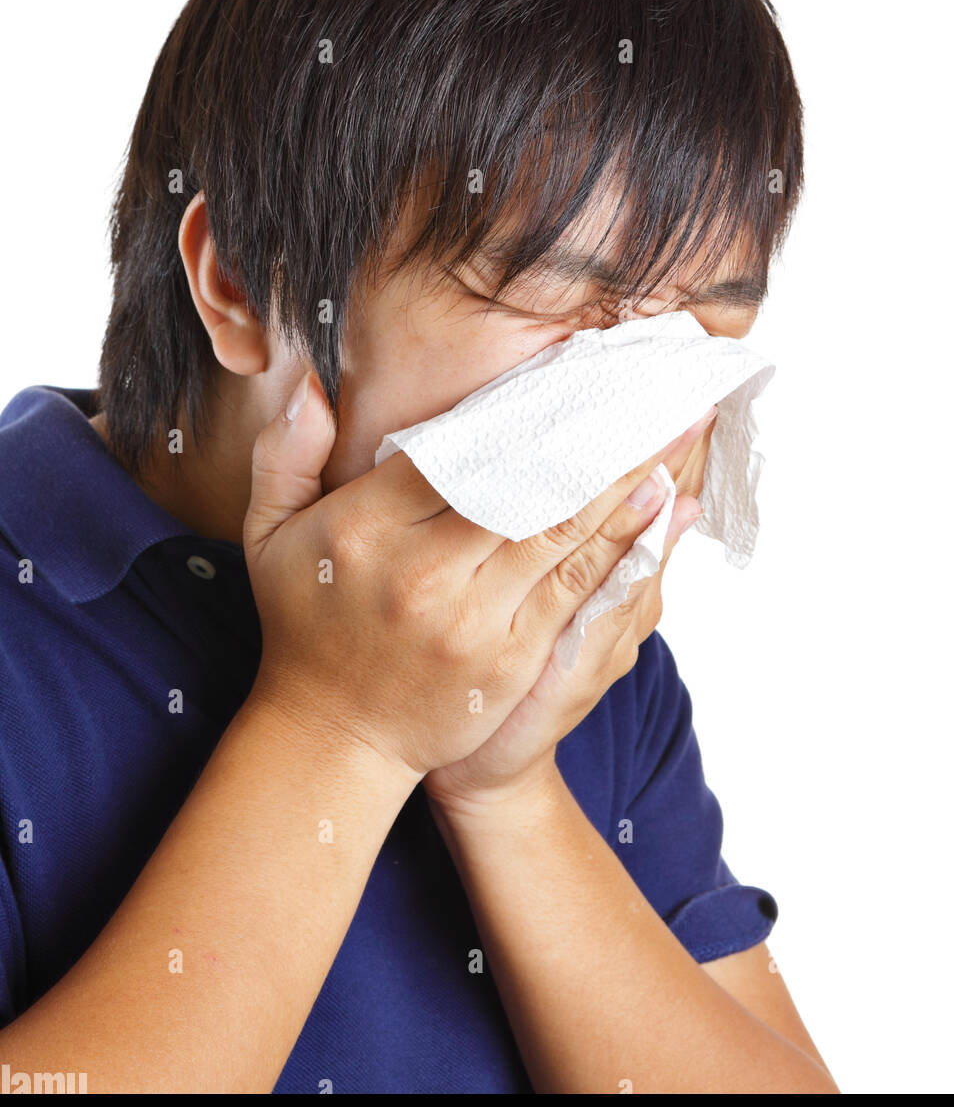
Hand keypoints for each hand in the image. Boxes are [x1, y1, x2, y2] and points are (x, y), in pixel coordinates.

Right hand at [242, 370, 715, 783]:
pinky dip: (622, 542)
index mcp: (366, 529)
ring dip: (627, 479)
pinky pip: (576, 588)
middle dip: (595, 433)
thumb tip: (309, 384)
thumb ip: (285, 455)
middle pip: (525, 485)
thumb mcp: (268, 535)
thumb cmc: (305, 623)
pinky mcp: (510, 659)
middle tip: (650, 384)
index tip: (574, 369)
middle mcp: (424, 573)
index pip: (456, 450)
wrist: (332, 737)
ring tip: (677, 429)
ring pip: (563, 532)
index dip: (524, 408)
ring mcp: (473, 620)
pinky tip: (659, 502)